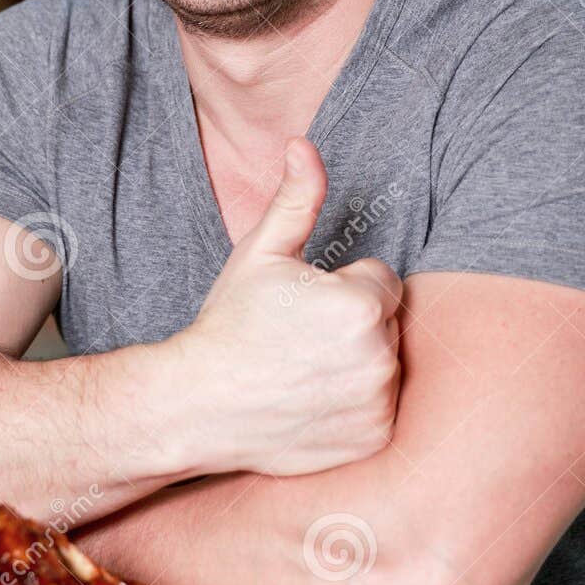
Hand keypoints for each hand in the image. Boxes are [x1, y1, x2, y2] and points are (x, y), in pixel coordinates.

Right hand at [172, 137, 401, 476]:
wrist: (198, 405)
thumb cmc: (229, 324)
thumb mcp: (260, 253)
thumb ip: (296, 198)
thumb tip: (303, 145)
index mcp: (362, 303)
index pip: (380, 280)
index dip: (340, 288)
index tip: (301, 307)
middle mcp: (380, 356)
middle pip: (386, 323)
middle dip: (353, 324)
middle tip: (300, 339)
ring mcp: (378, 403)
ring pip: (385, 365)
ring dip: (358, 364)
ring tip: (305, 370)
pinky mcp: (373, 439)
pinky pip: (382, 409)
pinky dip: (357, 407)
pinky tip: (314, 402)